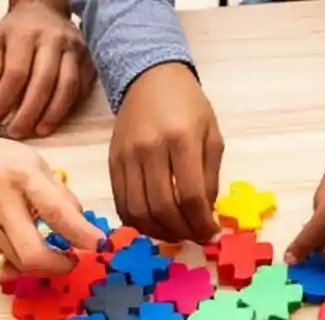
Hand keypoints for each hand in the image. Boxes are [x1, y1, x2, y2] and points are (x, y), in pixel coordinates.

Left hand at [0, 1, 95, 137]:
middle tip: (17, 132)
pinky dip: (69, 108)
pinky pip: (82, 89)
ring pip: (68, 87)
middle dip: (29, 112)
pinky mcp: (88, 60)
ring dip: (53, 114)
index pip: (16, 72)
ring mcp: (75, 50)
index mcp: (26, 33)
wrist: (45, 11)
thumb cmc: (18, 30)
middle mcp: (54, 40)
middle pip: (44, 82)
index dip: (4, 100)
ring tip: (39, 130)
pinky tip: (55, 119)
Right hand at [0, 129, 103, 282]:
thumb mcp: (39, 165)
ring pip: (17, 266)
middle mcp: (0, 203)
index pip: (56, 212)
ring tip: (50, 256)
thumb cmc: (2, 161)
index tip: (99, 245)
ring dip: (42, 268)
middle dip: (59, 264)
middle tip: (71, 259)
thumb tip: (82, 228)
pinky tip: (22, 260)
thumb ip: (62, 196)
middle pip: (32, 253)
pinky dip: (14, 273)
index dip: (82, 234)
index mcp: (23, 177)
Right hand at [110, 62, 222, 241]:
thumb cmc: (188, 106)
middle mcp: (150, 149)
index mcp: (181, 139)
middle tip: (194, 235)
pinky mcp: (112, 162)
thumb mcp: (212, 135)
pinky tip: (154, 223)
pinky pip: (121, 203)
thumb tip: (205, 215)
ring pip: (138, 211)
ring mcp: (127, 156)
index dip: (202, 222)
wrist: (150, 79)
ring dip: (159, 232)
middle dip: (182, 231)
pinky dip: (138, 222)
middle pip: (162, 208)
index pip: (190, 195)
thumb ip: (210, 176)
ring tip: (176, 232)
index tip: (210, 232)